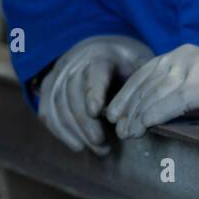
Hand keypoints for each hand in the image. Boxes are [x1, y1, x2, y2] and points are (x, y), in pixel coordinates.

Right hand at [37, 34, 151, 155]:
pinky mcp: (49, 86)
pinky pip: (47, 110)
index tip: (96, 112)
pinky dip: (59, 130)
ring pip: (58, 103)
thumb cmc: (127, 64)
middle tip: (102, 144)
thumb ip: (145, 83)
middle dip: (86, 122)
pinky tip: (76, 145)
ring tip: (94, 148)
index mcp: (101, 55)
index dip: (93, 91)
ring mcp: (59, 74)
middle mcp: (75, 62)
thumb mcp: (140, 65)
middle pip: (73, 92)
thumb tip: (152, 110)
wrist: (103, 50)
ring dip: (74, 130)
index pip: (94, 72)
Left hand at [105, 44, 198, 138]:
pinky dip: (154, 115)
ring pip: (155, 93)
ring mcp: (194, 68)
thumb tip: (135, 112)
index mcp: (182, 54)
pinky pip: (171, 102)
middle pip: (147, 83)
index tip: (113, 113)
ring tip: (128, 133)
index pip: (145, 73)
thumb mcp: (193, 88)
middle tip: (119, 130)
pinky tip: (144, 126)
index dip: (126, 94)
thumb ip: (168, 92)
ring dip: (138, 116)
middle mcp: (185, 55)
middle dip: (129, 108)